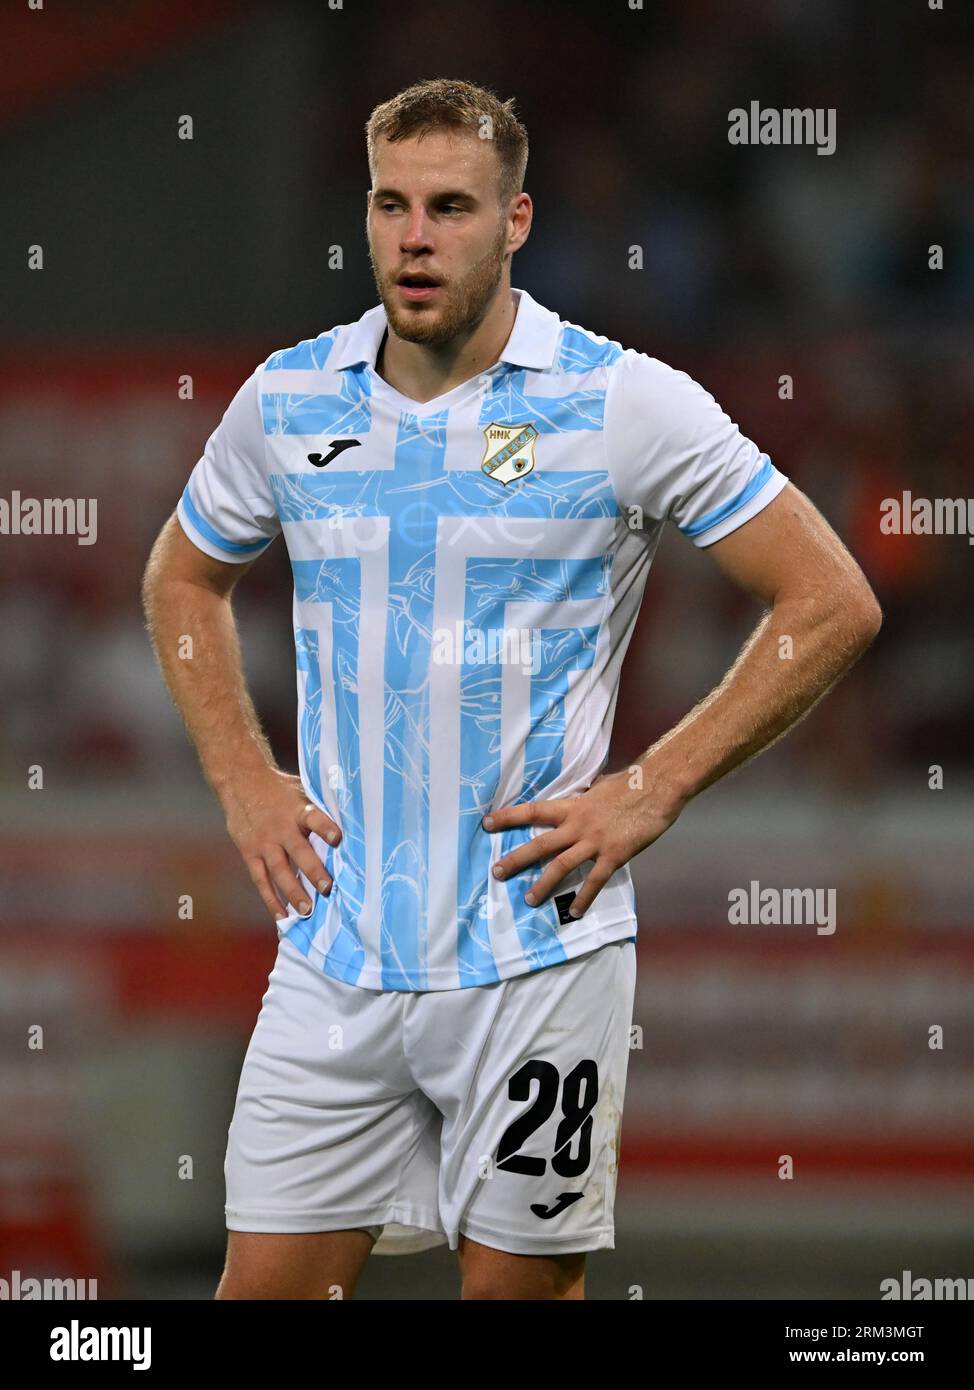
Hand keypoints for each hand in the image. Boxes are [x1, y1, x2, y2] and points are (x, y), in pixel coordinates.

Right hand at [222, 767, 341, 921]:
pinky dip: (271, 899)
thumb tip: (353, 821)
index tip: (338, 838)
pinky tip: (282, 915)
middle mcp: (280, 827)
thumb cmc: (280, 789)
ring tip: (307, 911)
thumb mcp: (301, 790)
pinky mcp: (249, 853)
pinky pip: (261, 880)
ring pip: (279, 871)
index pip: (313, 817)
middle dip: (313, 870)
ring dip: (293, 892)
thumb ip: (319, 808)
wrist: (240, 782)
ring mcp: (263, 843)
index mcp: (297, 809)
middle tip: (327, 888)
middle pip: (298, 851)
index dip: (325, 827)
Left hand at [482, 765, 684, 917]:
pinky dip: (584, 898)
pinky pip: (595, 881)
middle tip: (496, 872)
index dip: (509, 817)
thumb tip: (585, 793)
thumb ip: (588, 796)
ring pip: (561, 865)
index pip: (534, 811)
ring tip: (528, 899)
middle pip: (540, 843)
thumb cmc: (633, 783)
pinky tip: (575, 912)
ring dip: (543, 884)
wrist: (659, 785)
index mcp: (573, 805)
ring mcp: (595, 841)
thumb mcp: (602, 787)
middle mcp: (578, 824)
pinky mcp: (614, 854)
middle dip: (516, 859)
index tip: (487, 823)